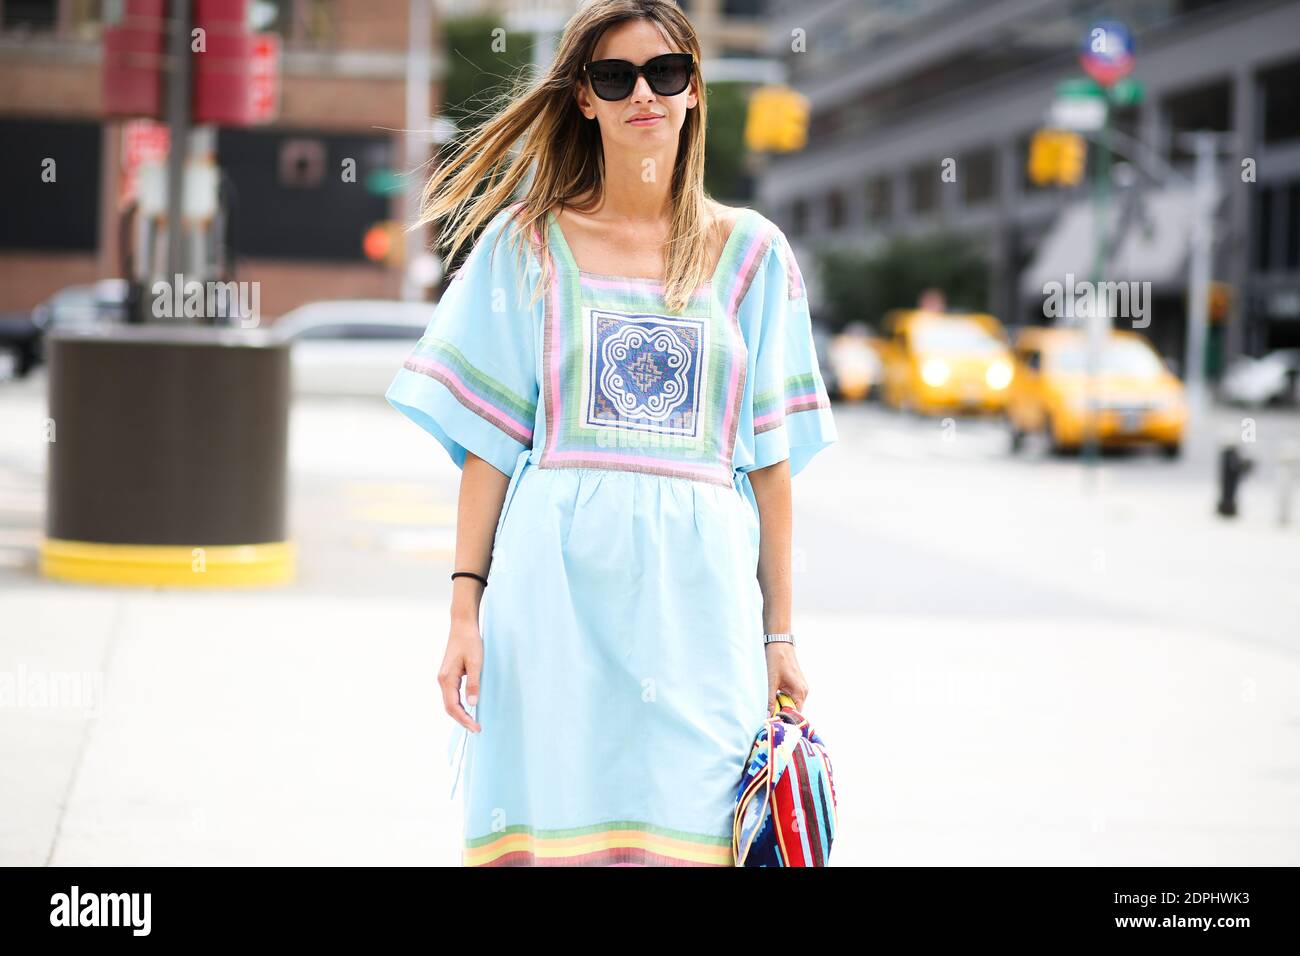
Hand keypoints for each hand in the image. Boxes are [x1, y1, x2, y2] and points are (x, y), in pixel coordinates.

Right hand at [439, 617, 482, 732]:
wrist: (463, 625)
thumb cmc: (470, 641)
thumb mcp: (476, 662)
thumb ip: (474, 683)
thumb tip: (472, 703)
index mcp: (447, 678)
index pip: (453, 707)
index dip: (464, 719)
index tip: (476, 727)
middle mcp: (442, 680)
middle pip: (449, 707)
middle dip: (462, 720)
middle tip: (477, 728)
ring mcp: (445, 678)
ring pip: (450, 702)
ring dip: (461, 714)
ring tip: (473, 722)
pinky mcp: (449, 675)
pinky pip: (452, 695)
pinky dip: (459, 705)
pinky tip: (469, 708)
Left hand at [764, 642, 808, 712]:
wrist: (780, 644)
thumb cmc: (777, 660)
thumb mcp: (772, 682)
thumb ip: (770, 700)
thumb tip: (768, 714)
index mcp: (800, 692)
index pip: (797, 713)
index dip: (787, 719)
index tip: (776, 722)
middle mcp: (804, 691)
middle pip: (795, 709)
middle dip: (784, 713)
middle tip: (771, 716)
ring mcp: (802, 687)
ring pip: (793, 703)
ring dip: (783, 706)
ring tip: (772, 708)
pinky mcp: (797, 684)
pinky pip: (792, 696)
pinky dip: (784, 699)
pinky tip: (776, 698)